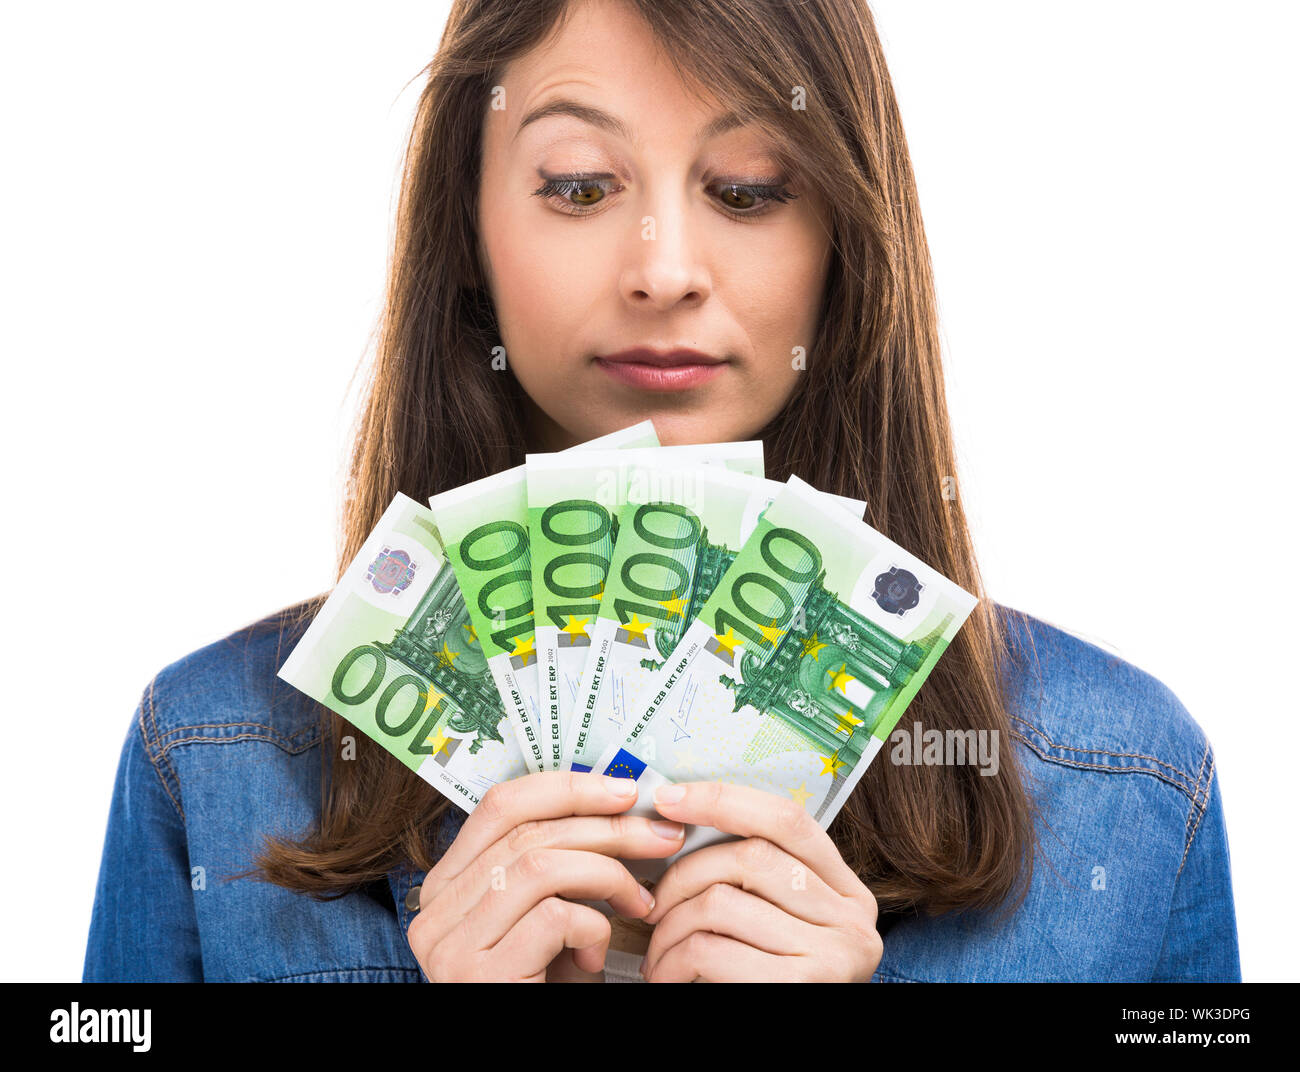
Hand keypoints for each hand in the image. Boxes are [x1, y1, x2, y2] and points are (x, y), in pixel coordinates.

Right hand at [406, 770, 685, 981]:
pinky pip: (553, 918)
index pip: (501, 805)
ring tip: (641, 901)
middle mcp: (436, 910)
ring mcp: (450, 944)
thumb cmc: (547, 987)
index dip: (567, 787)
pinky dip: (593, 928)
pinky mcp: (476, 975)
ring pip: (542, 866)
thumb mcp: (546, 913)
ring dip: (610, 875)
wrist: (535, 1055)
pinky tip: (596, 956)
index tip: (625, 790)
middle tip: (661, 836)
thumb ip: (558, 860)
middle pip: (529, 832)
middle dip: (609, 828)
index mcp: (448, 883)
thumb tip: (619, 798)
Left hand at [639, 781, 882, 981]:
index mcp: (848, 892)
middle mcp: (853, 922)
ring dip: (669, 927)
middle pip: (748, 857)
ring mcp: (832, 957)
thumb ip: (757, 878)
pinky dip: (673, 962)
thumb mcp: (781, 924)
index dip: (724, 798)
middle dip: (682, 875)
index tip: (668, 797)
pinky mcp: (800, 989)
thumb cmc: (769, 983)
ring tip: (658, 954)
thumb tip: (678, 814)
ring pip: (720, 902)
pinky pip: (710, 951)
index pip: (787, 819)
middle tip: (651, 905)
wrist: (793, 1055)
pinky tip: (669, 979)